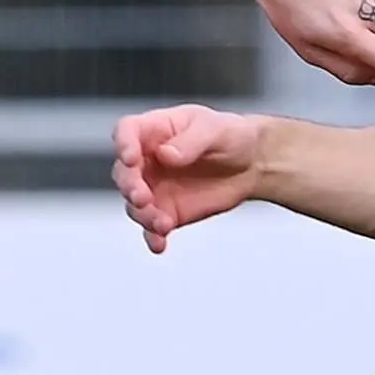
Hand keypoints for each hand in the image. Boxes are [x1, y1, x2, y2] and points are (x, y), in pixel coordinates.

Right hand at [112, 104, 265, 253]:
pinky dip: (153, 237)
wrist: (251, 165)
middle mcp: (148, 159)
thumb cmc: (230, 136)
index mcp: (155, 130)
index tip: (130, 157)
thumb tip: (167, 155)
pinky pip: (152, 227)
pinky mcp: (167, 211)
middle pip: (124, 172)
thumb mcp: (215, 130)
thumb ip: (191, 141)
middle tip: (142, 198)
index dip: (123, 143)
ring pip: (135, 204)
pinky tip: (159, 244)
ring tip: (162, 223)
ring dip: (143, 215)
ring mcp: (155, 187)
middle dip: (129, 187)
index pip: (127, 131)